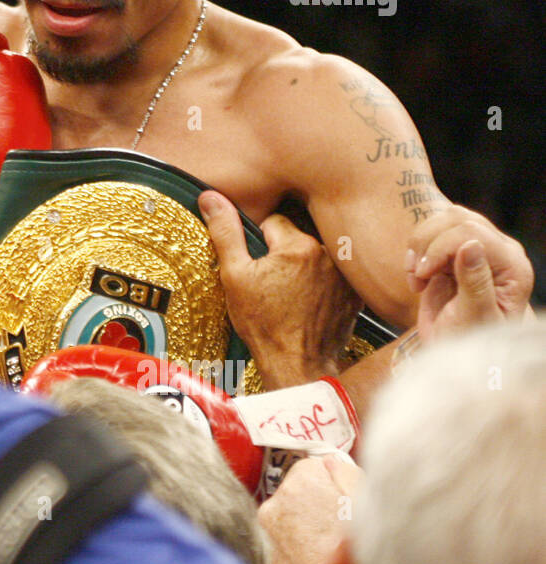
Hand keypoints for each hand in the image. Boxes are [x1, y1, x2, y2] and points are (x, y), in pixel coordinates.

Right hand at [199, 190, 360, 388]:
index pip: (273, 221)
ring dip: (302, 265)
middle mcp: (327, 253)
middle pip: (295, 237)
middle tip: (270, 283)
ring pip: (314, 254)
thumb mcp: (235, 277)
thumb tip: (211, 198)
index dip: (257, 242)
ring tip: (289, 294)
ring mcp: (344, 273)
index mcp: (297, 245)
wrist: (297, 365)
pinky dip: (321, 281)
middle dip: (281, 252)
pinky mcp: (353, 292)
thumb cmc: (264, 325)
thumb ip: (225, 233)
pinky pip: (332, 273)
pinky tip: (308, 301)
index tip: (255, 266)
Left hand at [257, 454, 360, 563]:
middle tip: (343, 531)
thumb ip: (346, 472)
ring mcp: (269, 544)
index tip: (345, 499)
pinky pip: (288, 562)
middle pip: (297, 500)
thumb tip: (332, 463)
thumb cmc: (362, 552)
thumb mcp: (368, 498)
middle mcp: (275, 508)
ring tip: (335, 558)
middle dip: (316, 511)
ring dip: (307, 540)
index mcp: (301, 483)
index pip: (313, 469)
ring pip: (290, 532)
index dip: (333, 485)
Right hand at [407, 207, 532, 339]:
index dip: (440, 247)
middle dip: (428, 244)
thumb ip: (476, 282)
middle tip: (418, 276)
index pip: (472, 233)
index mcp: (511, 267)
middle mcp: (498, 253)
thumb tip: (470, 246)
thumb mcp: (475, 318)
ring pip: (443, 220)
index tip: (421, 274)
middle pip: (457, 219)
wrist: (458, 355)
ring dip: (420, 245)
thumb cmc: (472, 343)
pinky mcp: (454, 254)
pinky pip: (432, 233)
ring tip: (416, 276)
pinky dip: (416, 251)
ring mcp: (477, 251)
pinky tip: (416, 277)